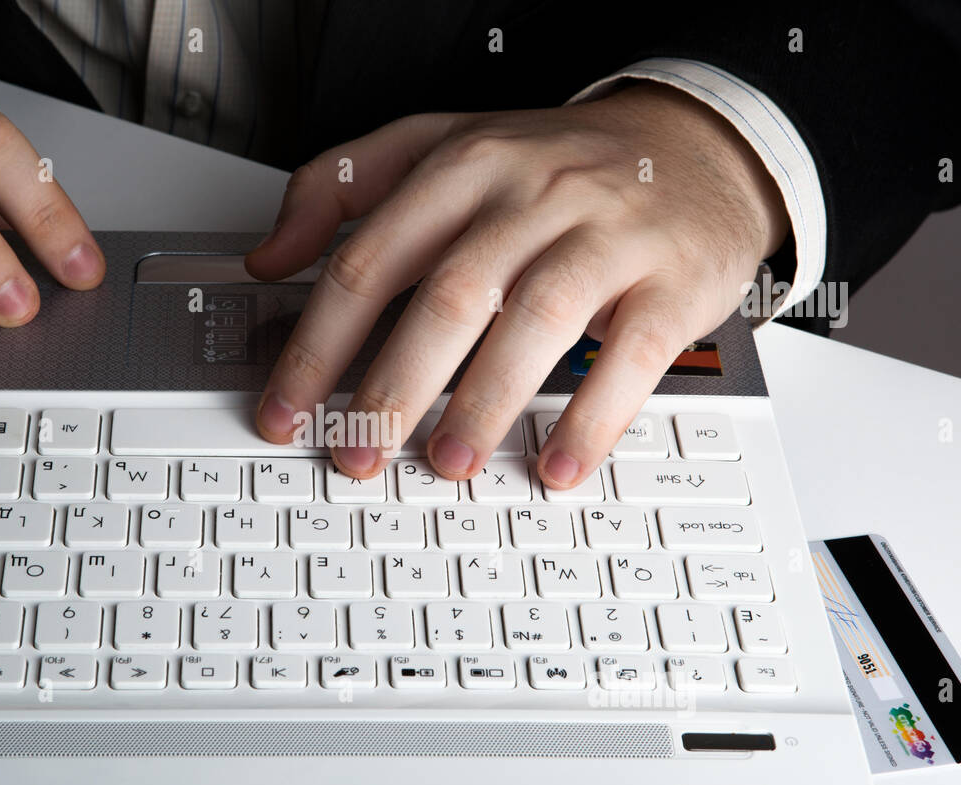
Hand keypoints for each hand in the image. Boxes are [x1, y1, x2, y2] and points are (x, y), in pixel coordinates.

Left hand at [247, 82, 786, 487]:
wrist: (692, 143)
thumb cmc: (552, 165)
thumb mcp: (441, 147)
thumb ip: (342, 189)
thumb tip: (268, 258)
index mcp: (462, 166)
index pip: (370, 259)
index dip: (317, 345)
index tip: (285, 411)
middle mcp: (530, 194)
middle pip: (447, 295)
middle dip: (391, 387)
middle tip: (357, 454)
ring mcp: (606, 235)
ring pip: (536, 320)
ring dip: (484, 405)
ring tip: (448, 464)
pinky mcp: (671, 281)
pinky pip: (630, 356)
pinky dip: (592, 418)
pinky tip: (558, 465)